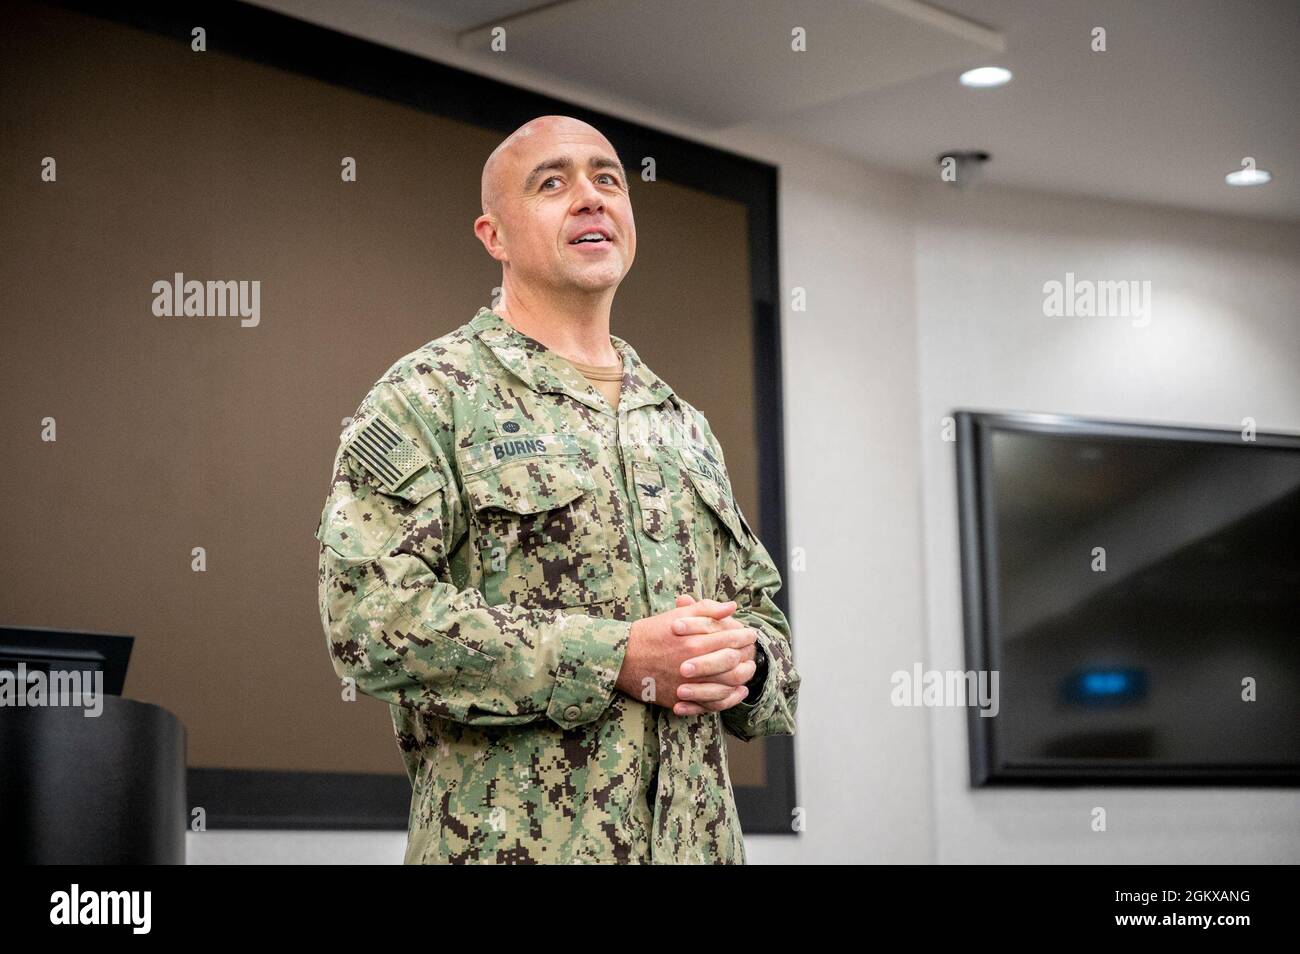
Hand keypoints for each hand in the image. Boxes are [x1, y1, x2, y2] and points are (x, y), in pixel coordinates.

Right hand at [616, 598, 756, 714]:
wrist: (622, 657)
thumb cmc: (651, 632)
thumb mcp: (678, 615)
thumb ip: (706, 610)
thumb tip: (731, 607)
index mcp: (694, 641)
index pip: (730, 639)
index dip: (744, 635)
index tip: (750, 633)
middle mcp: (693, 665)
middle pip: (732, 663)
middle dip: (747, 655)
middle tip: (752, 650)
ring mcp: (687, 685)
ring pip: (726, 686)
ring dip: (742, 678)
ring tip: (748, 670)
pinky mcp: (681, 700)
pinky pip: (711, 704)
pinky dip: (728, 699)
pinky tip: (736, 692)